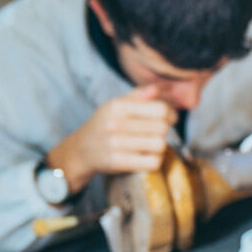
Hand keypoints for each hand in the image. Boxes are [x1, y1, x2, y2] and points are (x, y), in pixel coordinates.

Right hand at [49, 86, 173, 190]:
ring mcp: (116, 144)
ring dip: (159, 146)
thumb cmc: (103, 124)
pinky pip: (152, 162)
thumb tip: (157, 89)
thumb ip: (137, 95)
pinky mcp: (118, 162)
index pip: (160, 109)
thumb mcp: (115, 105)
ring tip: (151, 144)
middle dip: (164, 130)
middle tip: (157, 132)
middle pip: (162, 128)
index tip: (169, 118)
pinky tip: (146, 156)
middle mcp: (115, 124)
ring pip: (159, 145)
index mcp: (118, 106)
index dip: (170, 114)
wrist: (81, 150)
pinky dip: (154, 160)